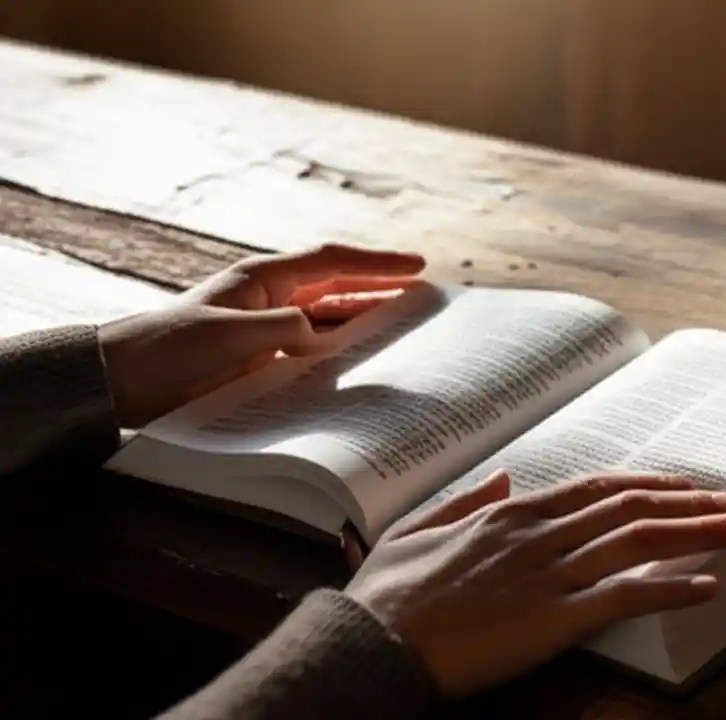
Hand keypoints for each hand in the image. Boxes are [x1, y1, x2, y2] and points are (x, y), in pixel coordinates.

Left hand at [99, 243, 425, 426]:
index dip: (378, 263)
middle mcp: (273, 300)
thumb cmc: (168, 346)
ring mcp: (269, 331)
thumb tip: (320, 336)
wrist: (125, 380)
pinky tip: (364, 368)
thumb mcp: (228, 334)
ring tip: (407, 330)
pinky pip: (314, 354)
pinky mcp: (263, 361)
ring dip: (366, 324)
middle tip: (425, 296)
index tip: (418, 265)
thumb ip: (280, 328)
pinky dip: (341, 357)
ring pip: (331, 322)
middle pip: (340, 289)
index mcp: (264, 279)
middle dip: (382, 290)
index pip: (334, 263)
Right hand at [346, 470, 725, 698]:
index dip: (649, 484)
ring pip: (642, 542)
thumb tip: (503, 473)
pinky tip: (709, 587)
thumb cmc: (388, 594)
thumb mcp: (419, 528)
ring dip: (701, 533)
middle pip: (634, 507)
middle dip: (693, 501)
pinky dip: (672, 590)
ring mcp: (550, 574)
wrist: (370, 642)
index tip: (684, 484)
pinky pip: (626, 598)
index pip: (597, 488)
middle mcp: (540, 534)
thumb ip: (467, 499)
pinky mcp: (553, 620)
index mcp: (511, 512)